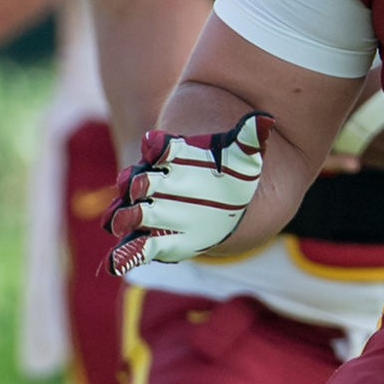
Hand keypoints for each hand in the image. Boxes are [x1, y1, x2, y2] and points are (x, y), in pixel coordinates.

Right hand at [104, 111, 271, 274]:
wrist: (224, 199)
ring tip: (122, 223)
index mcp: (173, 158)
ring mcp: (151, 211)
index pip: (160, 148)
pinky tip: (117, 263)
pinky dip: (125, 254)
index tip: (154, 145)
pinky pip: (137, 247)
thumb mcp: (242, 154)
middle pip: (140, 180)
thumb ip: (249, 138)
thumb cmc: (229, 170)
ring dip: (125, 216)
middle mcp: (156, 183)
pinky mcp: (154, 240)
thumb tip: (266, 120)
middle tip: (138, 186)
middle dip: (138, 183)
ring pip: (131, 212)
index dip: (157, 146)